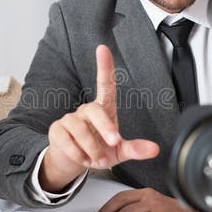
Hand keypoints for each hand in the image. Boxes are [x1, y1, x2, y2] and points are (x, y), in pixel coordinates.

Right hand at [39, 44, 159, 191]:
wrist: (73, 163)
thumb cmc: (99, 151)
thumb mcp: (119, 152)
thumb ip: (135, 149)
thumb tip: (155, 149)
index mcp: (103, 110)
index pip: (104, 84)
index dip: (104, 66)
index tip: (103, 48)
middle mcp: (86, 110)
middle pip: (95, 111)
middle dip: (106, 128)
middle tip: (114, 142)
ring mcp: (70, 119)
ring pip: (81, 130)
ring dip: (92, 149)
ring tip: (96, 158)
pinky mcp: (57, 129)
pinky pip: (67, 140)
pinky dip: (77, 154)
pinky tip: (82, 158)